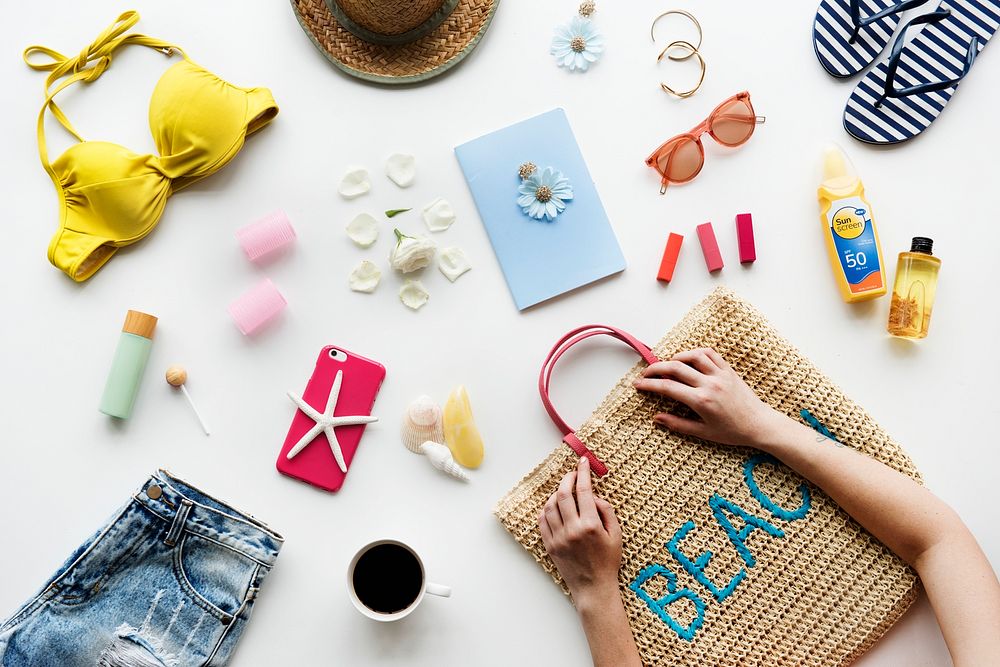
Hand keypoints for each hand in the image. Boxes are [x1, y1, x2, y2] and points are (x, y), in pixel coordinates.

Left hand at [538, 457, 622, 603]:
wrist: (594, 588)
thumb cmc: (608, 561)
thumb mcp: (616, 534)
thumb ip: (606, 510)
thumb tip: (592, 495)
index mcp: (591, 525)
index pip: (583, 490)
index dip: (583, 472)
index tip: (583, 461)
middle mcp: (572, 530)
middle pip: (563, 494)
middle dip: (567, 478)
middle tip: (573, 473)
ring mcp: (558, 538)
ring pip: (550, 505)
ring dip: (556, 493)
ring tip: (565, 491)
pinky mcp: (550, 545)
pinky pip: (542, 520)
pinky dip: (547, 509)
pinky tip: (554, 507)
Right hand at [632, 348, 792, 448]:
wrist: (760, 425)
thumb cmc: (733, 432)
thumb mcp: (703, 433)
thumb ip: (678, 424)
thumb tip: (657, 418)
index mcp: (701, 401)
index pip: (668, 387)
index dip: (649, 384)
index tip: (637, 384)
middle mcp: (709, 384)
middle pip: (675, 367)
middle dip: (656, 368)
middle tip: (645, 373)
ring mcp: (720, 374)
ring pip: (692, 356)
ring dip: (675, 358)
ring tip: (667, 366)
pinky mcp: (728, 370)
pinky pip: (709, 354)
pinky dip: (695, 353)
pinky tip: (688, 359)